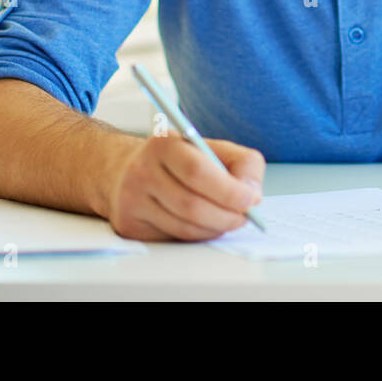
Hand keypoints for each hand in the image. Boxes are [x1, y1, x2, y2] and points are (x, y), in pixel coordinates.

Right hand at [104, 135, 264, 240]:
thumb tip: (253, 195)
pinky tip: (205, 225)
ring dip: (214, 229)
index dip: (228, 190)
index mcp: (164, 143)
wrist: (129, 170)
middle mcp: (141, 170)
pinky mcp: (129, 225)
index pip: (197, 171)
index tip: (250, 200)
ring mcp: (132, 199)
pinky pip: (173, 237)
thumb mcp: (213, 148)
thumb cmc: (181, 160)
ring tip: (227, 220)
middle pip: (191, 205)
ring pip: (184, 227)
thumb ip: (243, 164)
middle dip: (226, 216)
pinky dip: (197, 235)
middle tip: (244, 217)